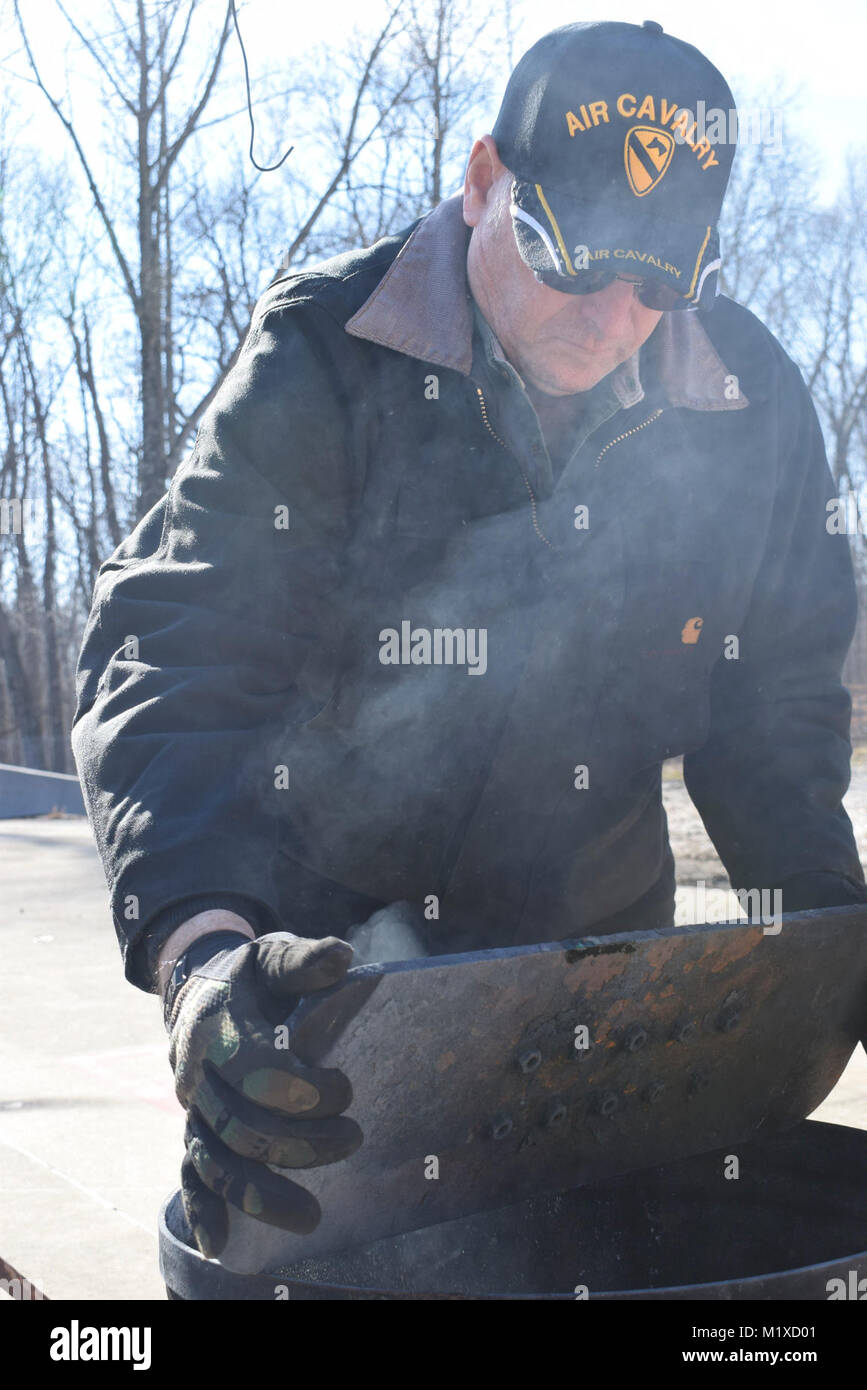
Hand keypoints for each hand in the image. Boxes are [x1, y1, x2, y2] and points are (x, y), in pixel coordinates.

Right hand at [164, 931, 359, 1257]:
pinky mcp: (193, 1131)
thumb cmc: (250, 976)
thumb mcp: (274, 955)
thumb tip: (342, 956)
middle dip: (301, 1143)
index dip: (302, 1089)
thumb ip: (304, 960)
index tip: (345, 1088)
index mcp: (219, 1027)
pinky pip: (190, 1175)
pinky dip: (203, 1210)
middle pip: (243, 1125)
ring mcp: (192, 1108)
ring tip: (312, 1217)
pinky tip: (222, 1243)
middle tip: (353, 1138)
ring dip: (263, 1192)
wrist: (201, 988)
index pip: (256, 1071)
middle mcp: (198, 1073)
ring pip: (219, 1160)